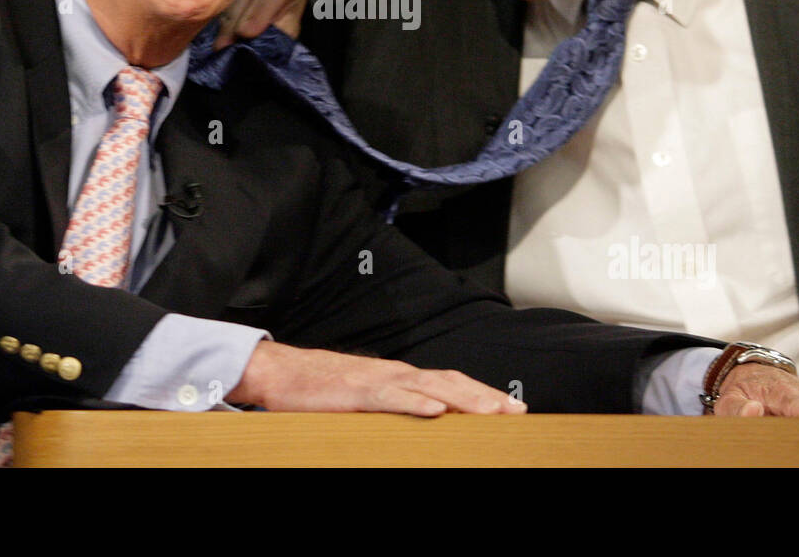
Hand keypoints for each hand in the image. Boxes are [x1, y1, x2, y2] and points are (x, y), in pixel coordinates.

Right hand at [227, 340, 527, 415]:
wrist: (282, 373)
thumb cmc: (324, 391)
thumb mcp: (366, 401)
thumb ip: (394, 408)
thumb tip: (425, 424)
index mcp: (400, 378)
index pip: (450, 383)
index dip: (482, 394)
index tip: (512, 408)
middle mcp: (396, 374)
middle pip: (450, 382)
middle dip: (485, 396)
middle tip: (516, 411)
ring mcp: (378, 381)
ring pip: (428, 387)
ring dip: (463, 399)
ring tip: (490, 412)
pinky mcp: (356, 392)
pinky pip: (391, 396)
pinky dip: (415, 402)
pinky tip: (436, 411)